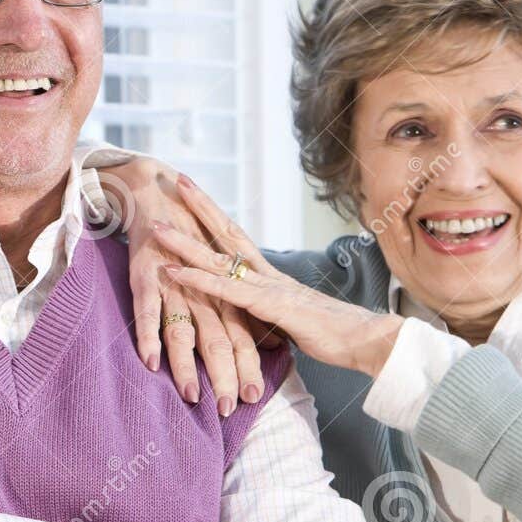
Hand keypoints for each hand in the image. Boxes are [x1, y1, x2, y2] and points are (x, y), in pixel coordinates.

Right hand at [95, 155, 276, 410]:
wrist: (156, 194)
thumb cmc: (188, 237)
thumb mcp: (218, 274)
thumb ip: (237, 310)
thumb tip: (266, 344)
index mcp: (223, 291)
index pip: (242, 335)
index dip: (249, 366)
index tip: (255, 398)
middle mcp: (203, 291)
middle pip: (219, 341)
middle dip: (225, 377)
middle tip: (230, 408)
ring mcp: (174, 285)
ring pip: (185, 332)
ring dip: (187, 366)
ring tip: (190, 395)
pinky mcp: (146, 276)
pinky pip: (148, 310)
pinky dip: (149, 336)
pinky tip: (150, 361)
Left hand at [152, 176, 404, 378]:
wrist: (366, 340)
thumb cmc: (333, 334)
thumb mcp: (289, 321)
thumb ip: (267, 313)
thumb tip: (252, 316)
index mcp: (271, 276)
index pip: (237, 238)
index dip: (215, 216)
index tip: (196, 195)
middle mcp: (266, 273)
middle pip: (227, 232)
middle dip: (199, 206)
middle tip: (175, 181)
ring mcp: (267, 286)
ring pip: (218, 258)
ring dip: (184, 241)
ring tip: (155, 226)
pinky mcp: (268, 306)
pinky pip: (225, 289)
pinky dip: (197, 278)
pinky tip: (172, 269)